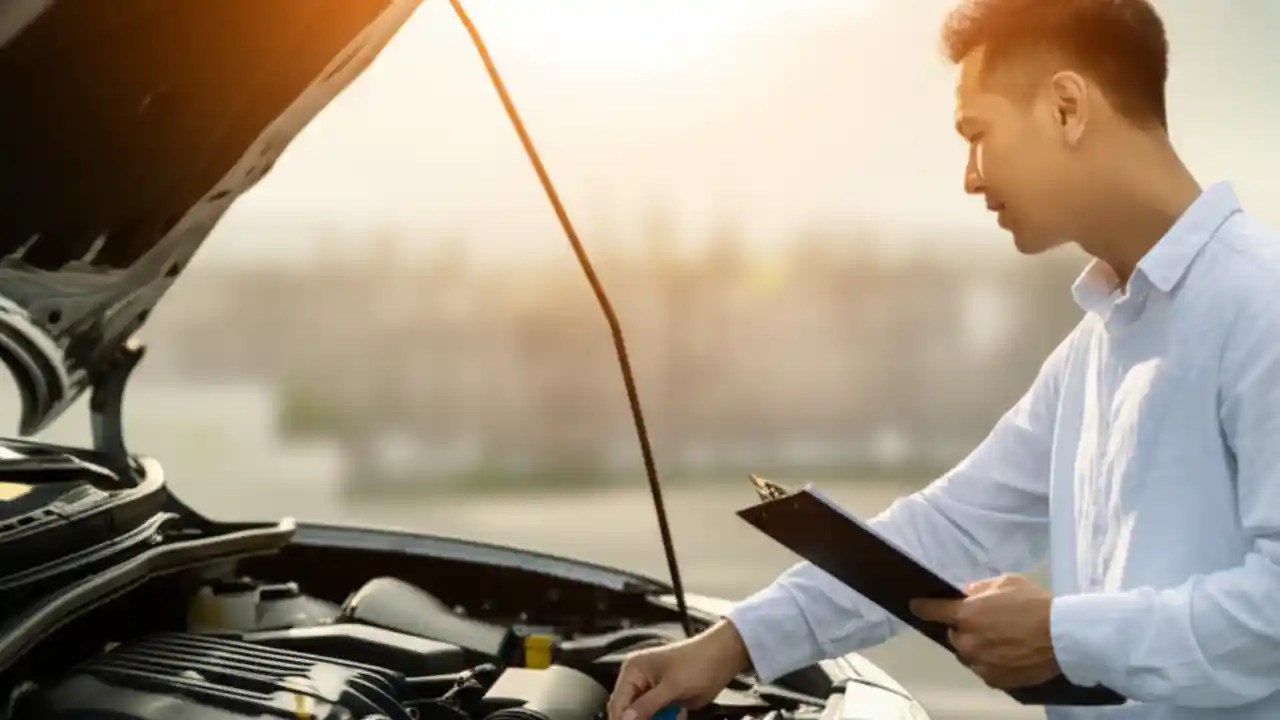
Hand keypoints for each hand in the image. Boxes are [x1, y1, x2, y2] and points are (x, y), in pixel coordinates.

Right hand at [607, 619, 749, 719]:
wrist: (723, 657)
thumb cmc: (699, 662)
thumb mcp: (672, 687)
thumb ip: (647, 705)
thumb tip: (626, 719)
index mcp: (633, 670)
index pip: (619, 703)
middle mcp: (637, 678)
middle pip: (627, 711)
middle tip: (659, 719)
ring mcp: (650, 688)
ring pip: (641, 716)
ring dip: (652, 719)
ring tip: (669, 715)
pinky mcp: (663, 697)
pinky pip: (655, 715)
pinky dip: (661, 719)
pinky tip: (674, 715)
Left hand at [909, 573, 1060, 689]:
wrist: (1062, 635)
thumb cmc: (1034, 604)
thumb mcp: (1006, 582)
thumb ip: (979, 588)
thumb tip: (966, 594)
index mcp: (966, 614)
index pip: (932, 610)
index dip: (922, 607)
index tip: (915, 606)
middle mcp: (967, 641)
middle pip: (954, 634)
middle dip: (963, 628)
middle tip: (986, 623)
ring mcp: (979, 663)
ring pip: (968, 654)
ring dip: (976, 646)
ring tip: (1001, 640)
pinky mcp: (993, 679)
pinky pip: (983, 668)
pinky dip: (990, 662)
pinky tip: (1008, 653)